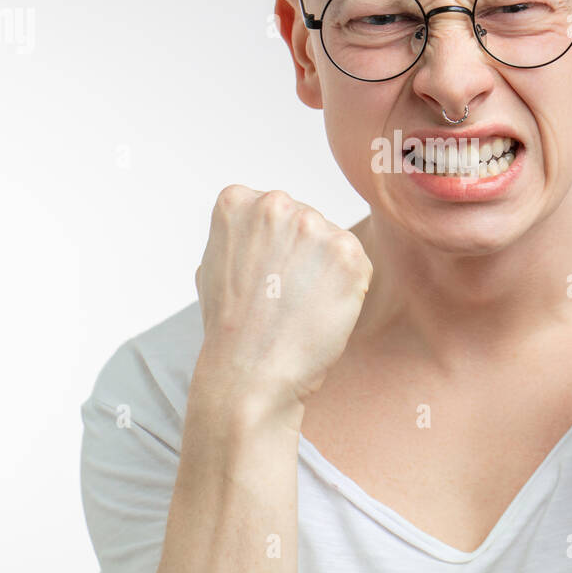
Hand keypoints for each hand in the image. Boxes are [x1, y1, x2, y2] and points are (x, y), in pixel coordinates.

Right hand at [192, 184, 372, 418]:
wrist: (249, 371)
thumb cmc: (229, 328)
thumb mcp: (213, 264)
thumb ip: (240, 235)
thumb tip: (262, 231)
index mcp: (237, 201)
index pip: (272, 213)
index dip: (271, 250)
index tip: (261, 278)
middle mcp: (276, 204)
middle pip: (305, 223)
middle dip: (301, 256)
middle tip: (282, 296)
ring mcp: (313, 225)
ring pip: (332, 244)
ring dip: (326, 272)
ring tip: (300, 306)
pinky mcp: (347, 252)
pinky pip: (358, 265)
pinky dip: (348, 290)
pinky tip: (320, 311)